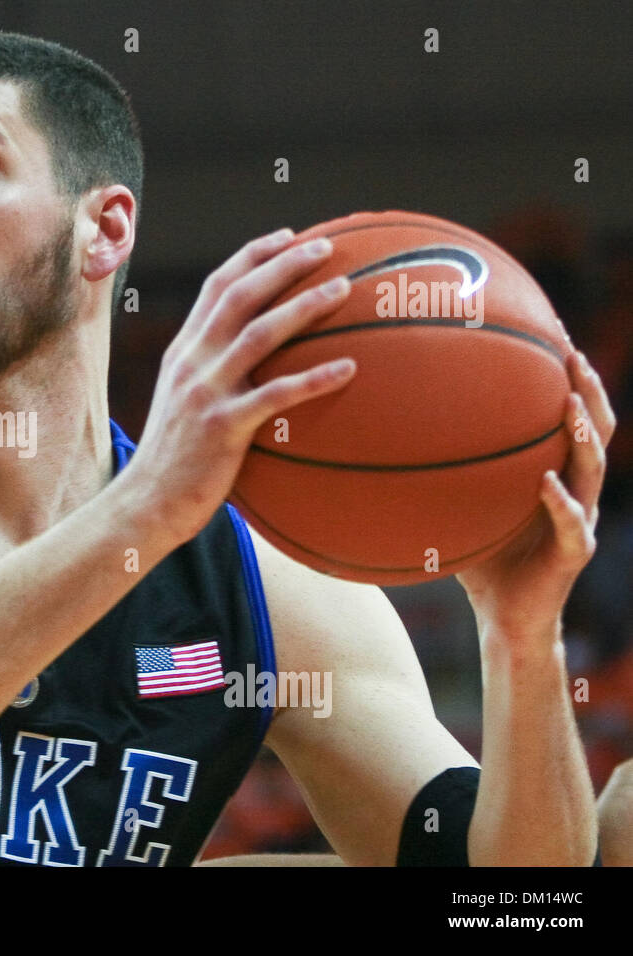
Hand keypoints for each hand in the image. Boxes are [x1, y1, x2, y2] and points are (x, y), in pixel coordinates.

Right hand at [124, 228, 355, 542]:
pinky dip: (313, 379)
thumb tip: (254, 358)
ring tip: (344, 290)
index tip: (289, 237)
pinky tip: (349, 369)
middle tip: (327, 247)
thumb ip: (210, 373)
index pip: (216, 287)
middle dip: (284, 265)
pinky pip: (275, 396)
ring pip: (259, 334)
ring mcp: (205, 393)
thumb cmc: (176, 458)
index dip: (253, 256)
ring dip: (304, 307)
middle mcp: (191, 363)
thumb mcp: (182, 403)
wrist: (147, 501)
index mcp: (183, 352)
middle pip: (240, 296)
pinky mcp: (222, 428)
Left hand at [456, 350, 615, 639]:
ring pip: (592, 468)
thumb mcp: (459, 505)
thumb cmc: (482, 558)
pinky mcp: (573, 552)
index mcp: (556, 471)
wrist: (506, 617)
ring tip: (569, 403)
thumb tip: (384, 436)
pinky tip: (546, 482)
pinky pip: (571, 523)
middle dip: (588, 388)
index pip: (571, 412)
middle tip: (570, 351)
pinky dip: (559, 501)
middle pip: (596, 428)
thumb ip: (439, 473)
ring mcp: (579, 519)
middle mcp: (575, 488)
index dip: (569, 374)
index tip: (553, 330)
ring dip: (583, 433)